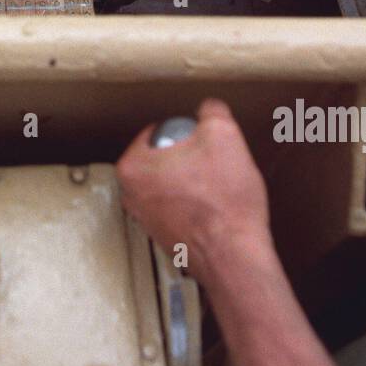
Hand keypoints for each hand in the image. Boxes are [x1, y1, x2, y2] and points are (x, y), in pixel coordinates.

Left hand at [116, 99, 270, 283]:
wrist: (235, 257)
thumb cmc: (225, 203)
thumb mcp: (224, 134)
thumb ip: (211, 111)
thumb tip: (208, 109)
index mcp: (133, 166)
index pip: (161, 131)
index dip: (189, 133)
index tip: (206, 144)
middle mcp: (130, 195)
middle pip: (165, 157)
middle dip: (190, 157)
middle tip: (214, 164)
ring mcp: (145, 219)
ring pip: (173, 182)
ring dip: (195, 181)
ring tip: (218, 188)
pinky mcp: (164, 236)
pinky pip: (181, 206)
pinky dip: (197, 204)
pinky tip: (216, 208)